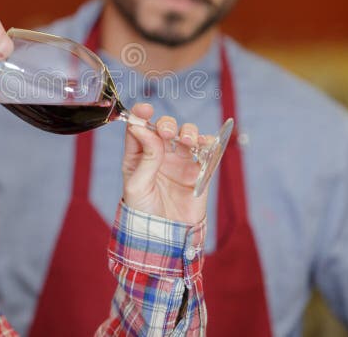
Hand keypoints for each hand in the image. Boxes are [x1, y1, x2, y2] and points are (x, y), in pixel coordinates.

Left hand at [121, 103, 212, 223]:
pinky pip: (207, 152)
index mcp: (138, 156)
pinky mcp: (199, 172)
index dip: (142, 116)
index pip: (139, 129)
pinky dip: (209, 143)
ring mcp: (180, 162)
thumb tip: (142, 128)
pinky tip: (206, 144)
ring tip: (188, 141)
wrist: (166, 237)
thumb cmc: (144, 213)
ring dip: (189, 132)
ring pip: (187, 135)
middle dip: (167, 124)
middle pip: (165, 128)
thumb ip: (145, 157)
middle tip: (167, 132)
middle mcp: (160, 155)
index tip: (145, 109)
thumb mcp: (137, 185)